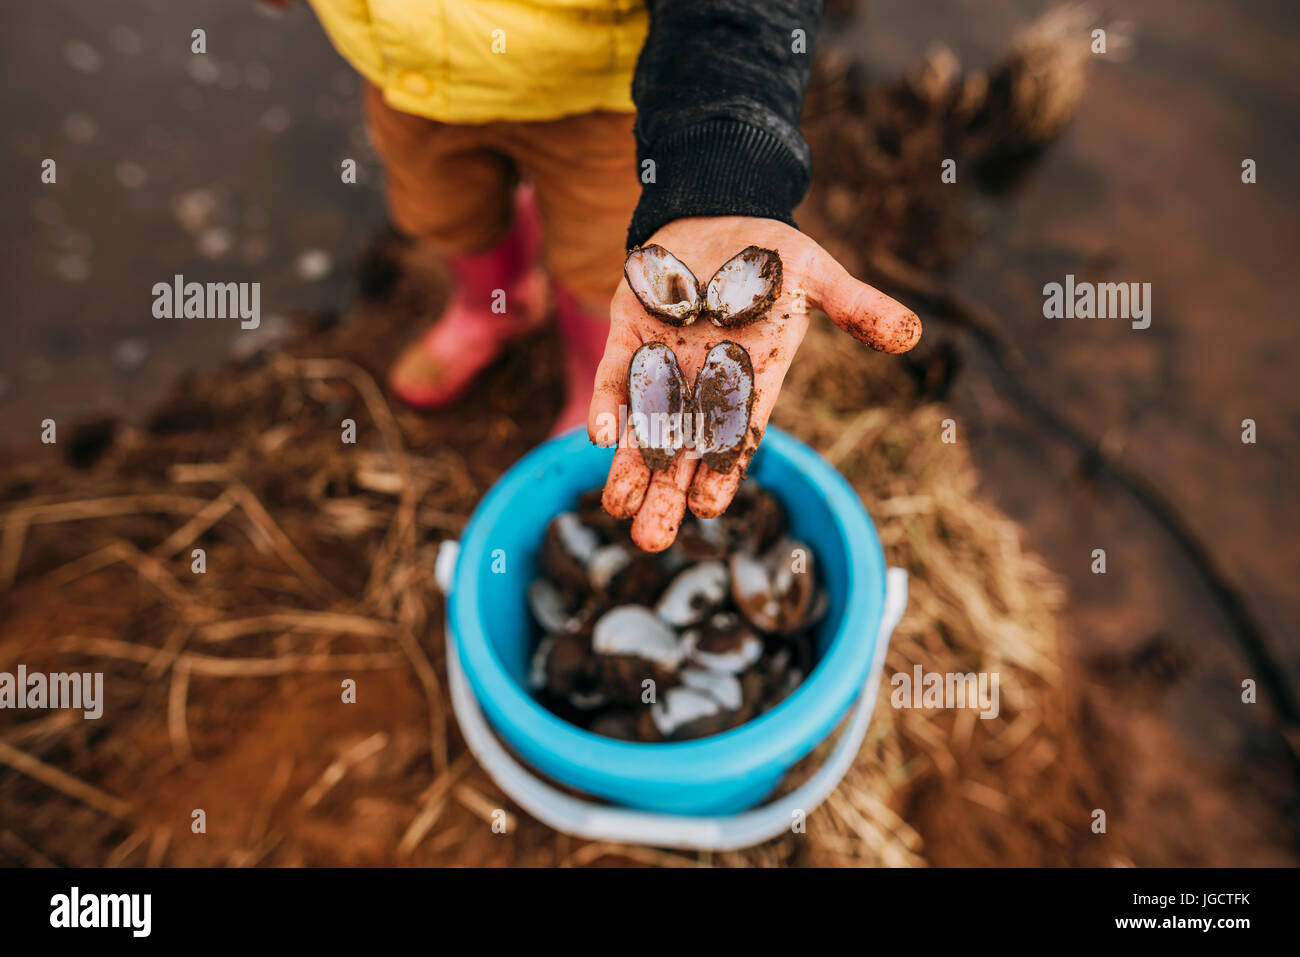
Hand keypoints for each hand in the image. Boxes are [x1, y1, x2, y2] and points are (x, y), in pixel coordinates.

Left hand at [588, 216, 920, 551]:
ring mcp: (662, 364)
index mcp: (750, 379)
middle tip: (651, 542)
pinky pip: (614, 378)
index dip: (721, 469)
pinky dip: (606, 404)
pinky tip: (598, 436)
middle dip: (667, 493)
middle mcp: (703, 383)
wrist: (718, 217)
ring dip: (630, 467)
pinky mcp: (627, 337)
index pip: (735, 435)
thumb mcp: (817, 276)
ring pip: (643, 427)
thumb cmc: (772, 255)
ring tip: (618, 510)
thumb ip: (856, 307)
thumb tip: (912, 333)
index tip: (708, 506)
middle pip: (682, 449)